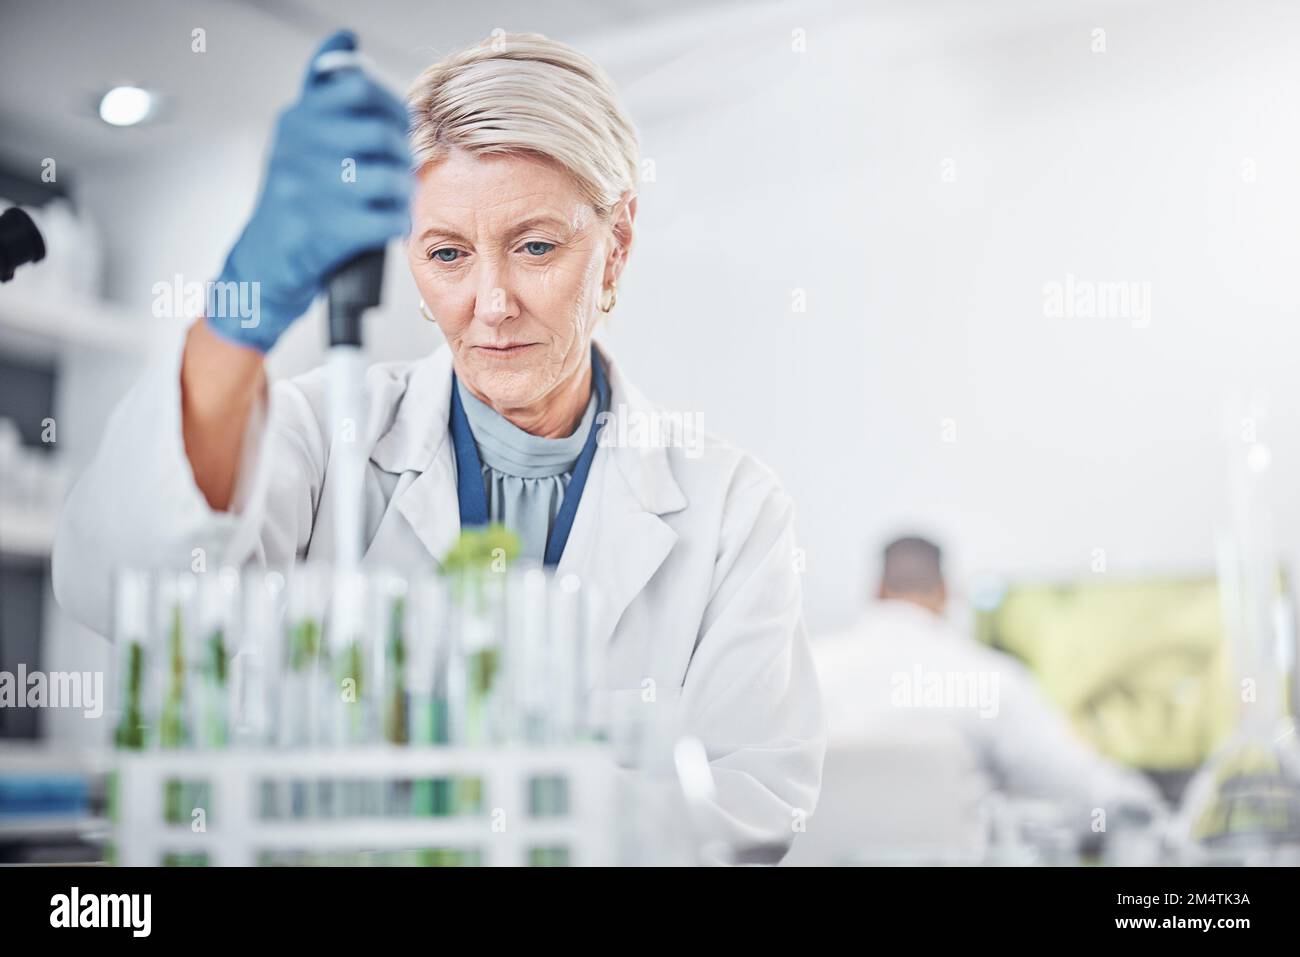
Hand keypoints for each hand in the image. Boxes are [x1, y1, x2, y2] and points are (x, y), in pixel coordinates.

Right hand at [205, 30, 411, 351]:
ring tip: (392, 201)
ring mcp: (311, 190)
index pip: (360, 88)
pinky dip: (396, 224)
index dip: (391, 107)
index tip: (396, 125)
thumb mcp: (299, 136)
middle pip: (384, 135)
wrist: (265, 262)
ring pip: (392, 178)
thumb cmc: (295, 197)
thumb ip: (323, 88)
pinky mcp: (326, 232)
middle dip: (401, 156)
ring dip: (403, 194)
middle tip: (397, 171)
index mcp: (298, 120)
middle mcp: (300, 149)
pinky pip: (390, 220)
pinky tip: (385, 225)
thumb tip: (345, 38)